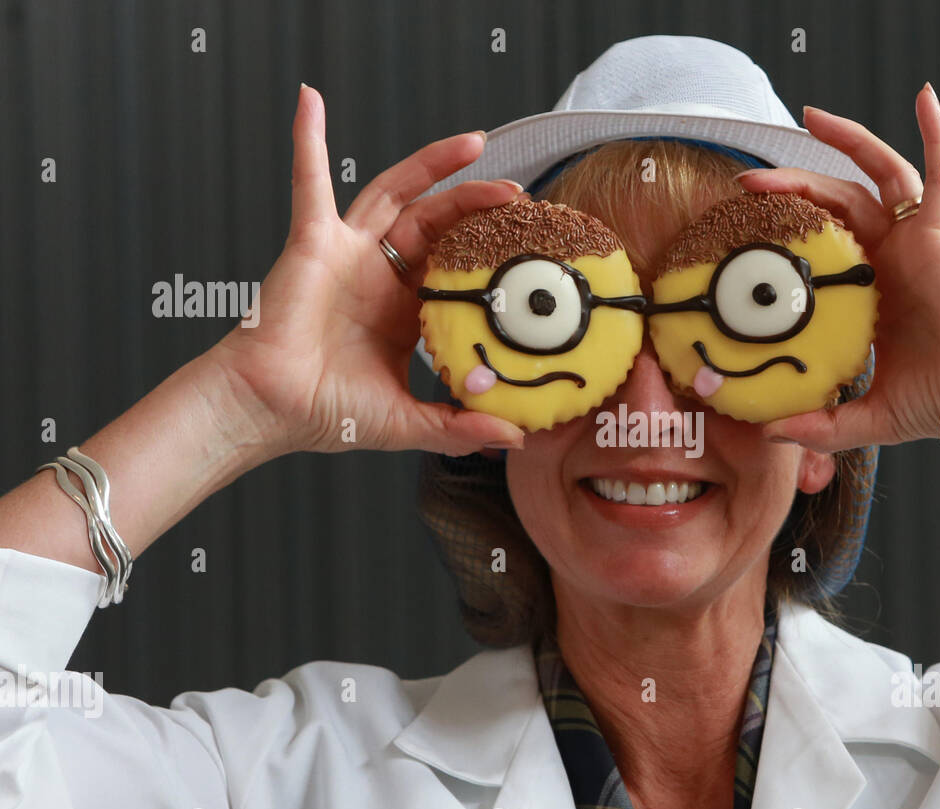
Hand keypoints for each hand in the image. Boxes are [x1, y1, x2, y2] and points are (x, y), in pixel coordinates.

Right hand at [207, 84, 526, 456]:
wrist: (270, 410)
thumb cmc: (326, 414)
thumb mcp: (409, 420)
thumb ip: (459, 425)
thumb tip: (514, 438)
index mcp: (402, 310)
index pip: (455, 267)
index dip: (490, 254)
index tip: (531, 249)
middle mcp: (379, 275)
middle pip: (437, 222)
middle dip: (478, 204)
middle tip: (519, 196)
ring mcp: (347, 253)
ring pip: (395, 192)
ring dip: (431, 164)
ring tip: (473, 141)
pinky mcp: (312, 243)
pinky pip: (308, 183)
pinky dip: (307, 141)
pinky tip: (309, 101)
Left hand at [736, 85, 939, 450]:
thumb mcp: (871, 416)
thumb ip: (822, 425)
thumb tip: (771, 432)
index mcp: (871, 294)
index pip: (820, 250)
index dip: (784, 237)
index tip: (741, 233)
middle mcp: (891, 260)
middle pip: (835, 205)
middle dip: (792, 187)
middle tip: (748, 181)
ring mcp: (917, 242)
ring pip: (878, 175)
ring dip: (847, 142)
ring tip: (810, 116)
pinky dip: (936, 135)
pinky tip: (925, 98)